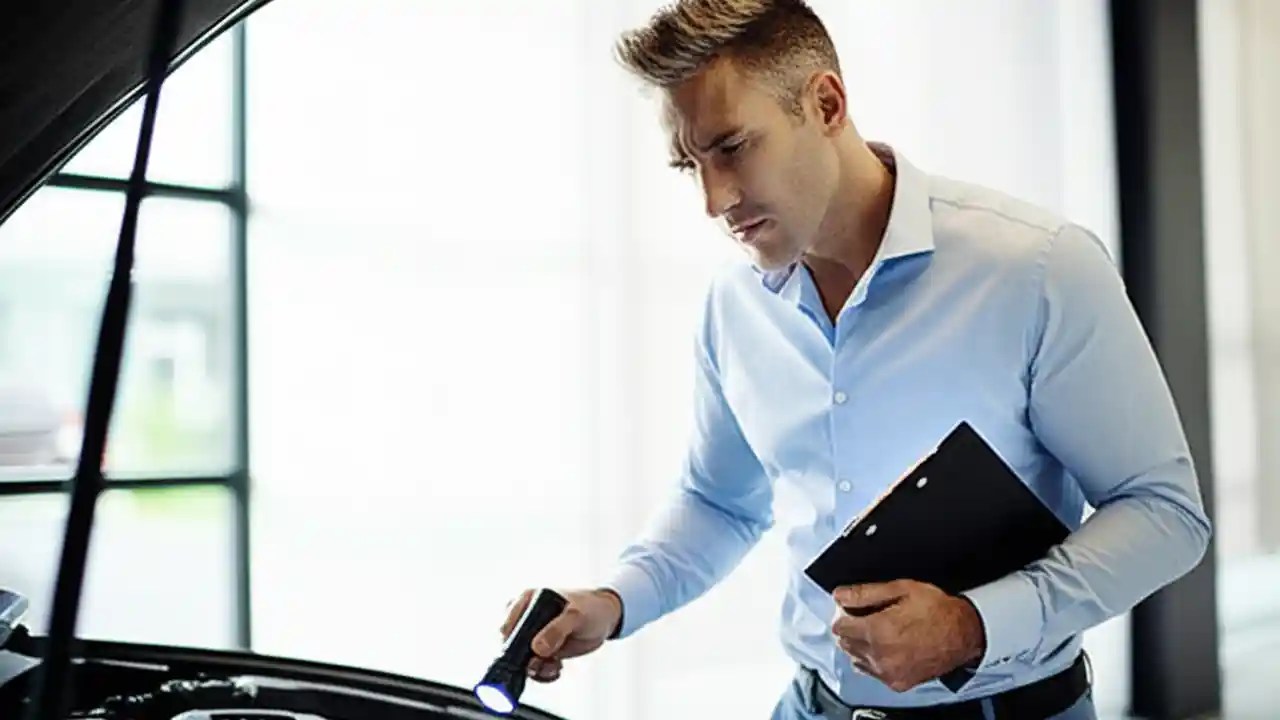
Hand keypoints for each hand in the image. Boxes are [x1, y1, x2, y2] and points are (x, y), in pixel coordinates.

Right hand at [499, 587, 622, 682]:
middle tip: (540, 663)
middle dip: (524, 660)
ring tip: (554, 665)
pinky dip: (544, 673)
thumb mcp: (575, 616)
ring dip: (536, 669)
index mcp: (527, 601)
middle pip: (510, 647)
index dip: (510, 643)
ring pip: (522, 660)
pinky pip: (534, 667)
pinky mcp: (542, 651)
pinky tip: (557, 667)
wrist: (606, 618)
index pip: (506, 625)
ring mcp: (533, 636)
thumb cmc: (591, 607)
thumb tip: (537, 647)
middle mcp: (526, 618)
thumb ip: (556, 630)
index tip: (523, 655)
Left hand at [829, 579, 984, 691]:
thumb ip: (865, 593)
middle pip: (845, 643)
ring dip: (859, 645)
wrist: (964, 634)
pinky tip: (886, 647)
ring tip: (878, 631)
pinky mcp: (897, 683)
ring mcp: (888, 672)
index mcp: (878, 631)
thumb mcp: (901, 589)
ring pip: (855, 658)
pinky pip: (871, 671)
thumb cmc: (937, 609)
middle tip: (866, 617)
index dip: (844, 614)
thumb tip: (840, 595)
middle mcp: (880, 655)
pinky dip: (872, 660)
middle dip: (850, 629)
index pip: (839, 627)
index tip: (852, 608)